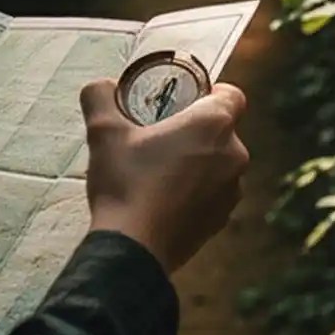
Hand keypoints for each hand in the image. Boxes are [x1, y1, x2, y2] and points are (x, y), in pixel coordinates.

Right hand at [79, 78, 249, 274]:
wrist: (133, 248)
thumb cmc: (125, 185)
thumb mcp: (103, 132)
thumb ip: (100, 97)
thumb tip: (101, 87)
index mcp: (213, 125)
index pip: (231, 94)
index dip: (209, 92)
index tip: (183, 102)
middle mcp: (234, 155)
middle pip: (222, 130)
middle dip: (193, 131)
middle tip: (158, 137)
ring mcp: (231, 191)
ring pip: (218, 164)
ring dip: (195, 163)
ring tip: (157, 172)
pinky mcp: (221, 219)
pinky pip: (211, 194)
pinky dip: (193, 192)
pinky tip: (161, 200)